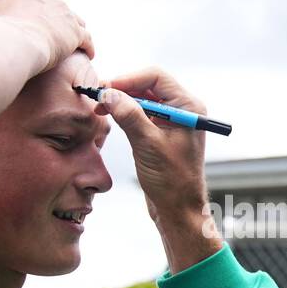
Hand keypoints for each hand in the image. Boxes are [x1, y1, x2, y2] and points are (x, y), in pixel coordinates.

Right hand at [0, 0, 93, 74]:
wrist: (8, 44)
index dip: (34, 13)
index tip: (33, 24)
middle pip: (54, 7)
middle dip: (56, 21)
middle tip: (56, 37)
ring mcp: (60, 12)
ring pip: (74, 21)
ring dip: (74, 33)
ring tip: (75, 47)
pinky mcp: (74, 31)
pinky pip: (86, 39)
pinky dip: (87, 47)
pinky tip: (87, 56)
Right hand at [95, 67, 221, 270]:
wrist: (178, 210)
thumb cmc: (171, 181)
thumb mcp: (147, 144)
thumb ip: (129, 116)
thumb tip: (108, 93)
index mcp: (188, 108)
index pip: (156, 77)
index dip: (129, 79)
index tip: (106, 87)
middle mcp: (183, 111)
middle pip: (148, 86)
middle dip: (123, 89)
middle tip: (98, 96)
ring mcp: (172, 122)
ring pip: (143, 100)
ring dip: (122, 101)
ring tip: (100, 107)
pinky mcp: (161, 134)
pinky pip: (141, 114)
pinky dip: (125, 113)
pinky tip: (110, 117)